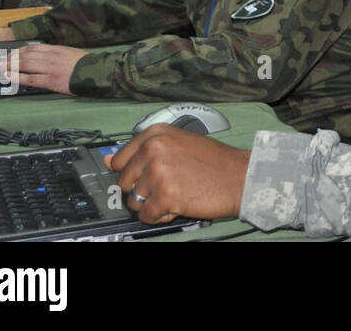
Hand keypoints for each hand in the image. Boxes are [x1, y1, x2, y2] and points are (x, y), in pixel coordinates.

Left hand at [6, 44, 87, 93]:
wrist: (96, 72)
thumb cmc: (86, 64)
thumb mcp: (71, 53)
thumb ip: (57, 53)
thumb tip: (44, 57)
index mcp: (57, 49)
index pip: (33, 48)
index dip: (19, 51)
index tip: (11, 54)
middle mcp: (51, 57)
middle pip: (26, 56)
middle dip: (10, 59)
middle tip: (0, 62)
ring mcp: (50, 68)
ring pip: (25, 65)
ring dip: (10, 66)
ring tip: (1, 69)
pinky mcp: (50, 80)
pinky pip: (31, 78)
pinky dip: (18, 77)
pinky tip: (10, 76)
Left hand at [108, 125, 249, 223]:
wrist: (241, 177)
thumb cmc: (215, 162)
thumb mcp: (178, 143)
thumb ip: (143, 151)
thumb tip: (108, 161)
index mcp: (156, 133)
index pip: (119, 160)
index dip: (133, 173)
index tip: (146, 176)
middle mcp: (154, 149)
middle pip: (124, 182)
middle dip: (143, 190)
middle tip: (169, 186)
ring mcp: (159, 172)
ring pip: (133, 201)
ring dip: (152, 204)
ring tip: (176, 194)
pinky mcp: (165, 195)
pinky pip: (146, 215)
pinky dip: (160, 216)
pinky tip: (178, 205)